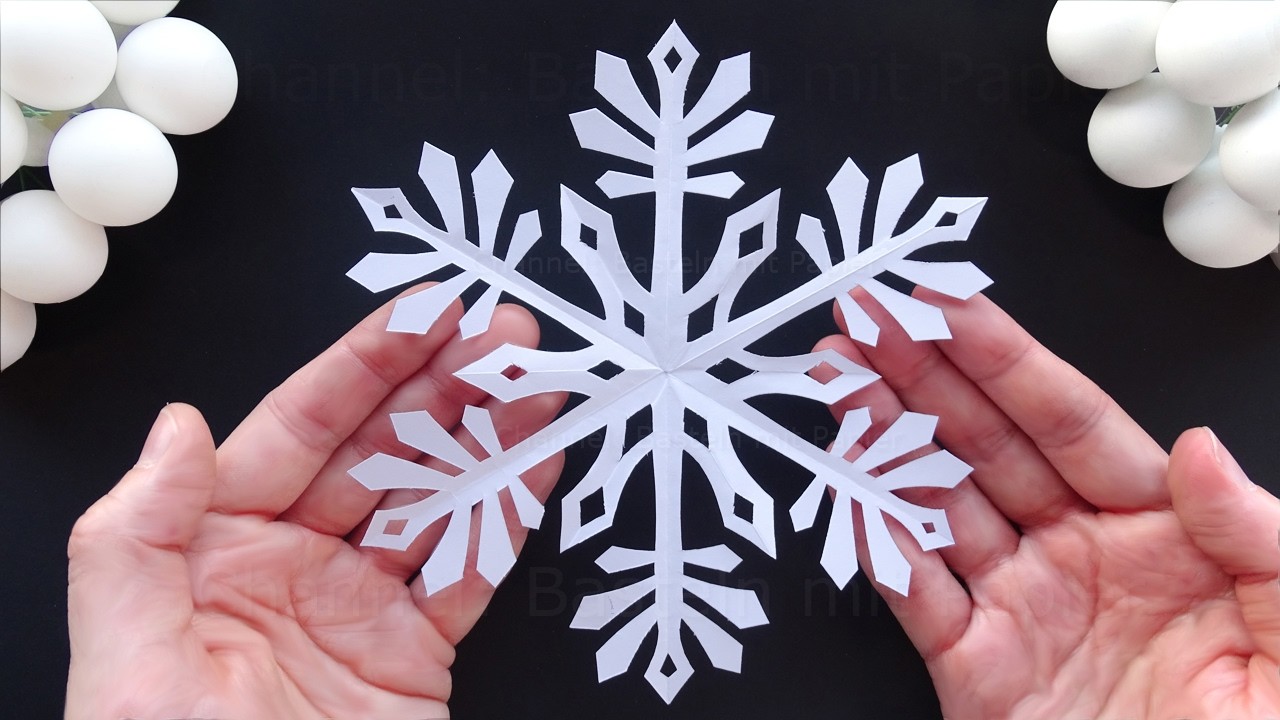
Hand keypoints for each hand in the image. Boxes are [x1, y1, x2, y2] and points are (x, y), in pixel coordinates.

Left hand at [66, 287, 565, 718]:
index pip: (295, 430)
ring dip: (489, 438)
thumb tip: (180, 428)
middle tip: (506, 335)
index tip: (423, 316)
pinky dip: (510, 517)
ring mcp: (358, 608)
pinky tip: (539, 462)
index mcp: (209, 551)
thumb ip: (136, 537)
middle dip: (445, 386)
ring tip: (538, 384)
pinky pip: (470, 573)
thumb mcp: (124, 665)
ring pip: (435, 500)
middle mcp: (287, 567)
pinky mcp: (414, 655)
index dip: (364, 366)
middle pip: (379, 451)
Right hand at [817, 289, 1279, 719]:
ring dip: (886, 440)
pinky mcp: (978, 670)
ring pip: (939, 504)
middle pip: (989, 445)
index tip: (953, 308)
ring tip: (840, 381)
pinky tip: (850, 495)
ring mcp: (1024, 608)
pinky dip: (877, 549)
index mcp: (1166, 532)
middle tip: (868, 318)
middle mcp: (1084, 555)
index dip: (1008, 360)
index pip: (1073, 423)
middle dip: (923, 376)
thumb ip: (1258, 536)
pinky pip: (916, 598)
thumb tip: (1199, 449)